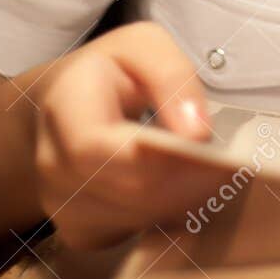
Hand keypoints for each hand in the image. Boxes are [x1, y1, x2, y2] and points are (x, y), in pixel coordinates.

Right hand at [32, 19, 224, 250]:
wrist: (63, 103)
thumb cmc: (110, 70)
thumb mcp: (143, 46)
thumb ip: (171, 77)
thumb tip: (196, 133)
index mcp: (63, 105)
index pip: (99, 148)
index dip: (159, 154)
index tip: (209, 142)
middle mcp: (52, 162)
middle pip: (130, 189)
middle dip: (187, 178)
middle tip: (227, 160)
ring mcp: (60, 204)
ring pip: (138, 217)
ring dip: (181, 197)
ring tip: (204, 167)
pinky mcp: (79, 231)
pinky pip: (133, 232)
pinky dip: (165, 213)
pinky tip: (175, 186)